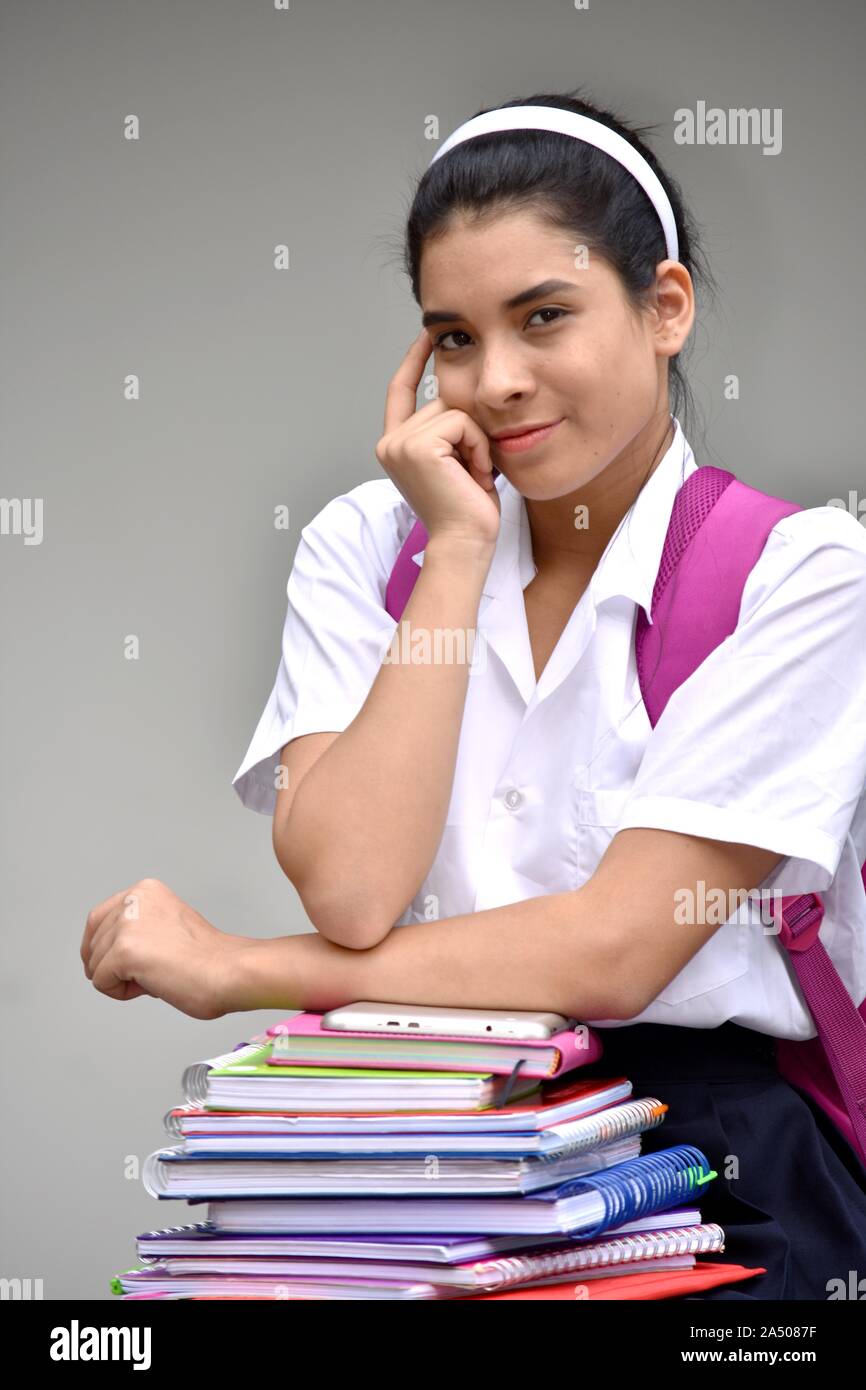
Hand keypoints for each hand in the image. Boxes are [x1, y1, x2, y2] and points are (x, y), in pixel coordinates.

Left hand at [81, 878, 250, 1019]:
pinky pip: (101, 983)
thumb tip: (107, 952)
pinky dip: (121, 993)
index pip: (98, 920)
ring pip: (95, 966)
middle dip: (113, 967)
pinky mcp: (124, 951)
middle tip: (152, 971)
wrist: (228, 971)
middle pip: (93, 945)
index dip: (101, 949)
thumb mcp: (167, 924)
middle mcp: (133, 899)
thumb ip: (139, 928)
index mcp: (145, 890)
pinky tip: (151, 985)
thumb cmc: (208, 958)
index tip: (116, 964)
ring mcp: (127, 924)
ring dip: (121, 980)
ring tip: (157, 976)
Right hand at [375, 327, 500, 548]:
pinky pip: (462, 422)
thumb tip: (460, 394)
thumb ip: (449, 429)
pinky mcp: (417, 447)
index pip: (400, 391)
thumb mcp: (456, 460)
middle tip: (473, 471)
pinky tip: (475, 474)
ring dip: (476, 441)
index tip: (427, 337)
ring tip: (474, 474)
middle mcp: (390, 443)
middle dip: (470, 430)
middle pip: (442, 399)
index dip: (413, 362)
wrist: (466, 542)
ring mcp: (399, 444)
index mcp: (396, 446)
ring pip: (454, 410)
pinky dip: (478, 447)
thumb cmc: (468, 511)